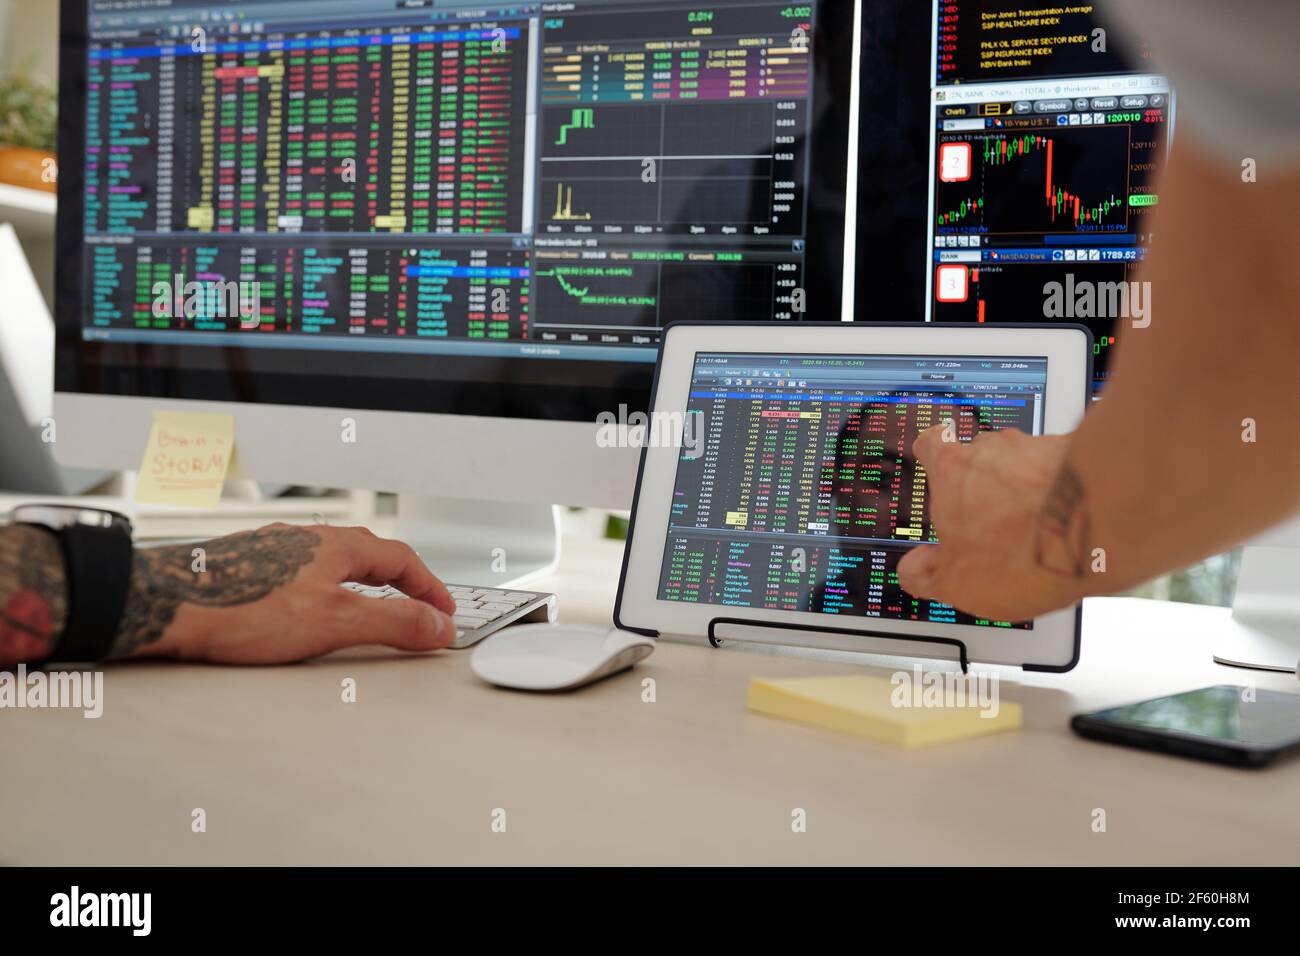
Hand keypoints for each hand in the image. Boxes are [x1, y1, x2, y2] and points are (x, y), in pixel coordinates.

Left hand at [110, 523, 458, 663]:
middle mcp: (306, 541)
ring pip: (331, 565)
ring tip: (367, 611)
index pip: (400, 559)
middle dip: (398, 582)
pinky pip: (299, 576)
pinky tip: (305, 613)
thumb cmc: (241, 608)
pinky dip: (322, 592)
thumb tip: (437, 625)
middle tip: (415, 606)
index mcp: (335, 546)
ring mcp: (273, 552)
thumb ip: (393, 623)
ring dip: (359, 586)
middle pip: (368, 556)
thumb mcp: (335, 623)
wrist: (166, 605)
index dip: (429, 586)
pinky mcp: (245, 569)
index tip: (443, 610)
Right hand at [896, 426, 1084, 621]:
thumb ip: (927, 572)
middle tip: (994, 517)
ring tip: (1040, 527)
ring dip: (1028, 487)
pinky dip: (1065, 490)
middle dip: (986, 482)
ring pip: (1025, 463)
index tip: (934, 458)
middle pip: (981, 455)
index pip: (931, 443)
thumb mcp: (955, 583)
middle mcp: (993, 449)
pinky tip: (1072, 524)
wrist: (1093, 528)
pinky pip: (1064, 469)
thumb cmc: (1021, 549)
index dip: (932, 451)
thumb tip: (916, 570)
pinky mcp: (1078, 454)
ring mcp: (1037, 448)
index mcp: (951, 471)